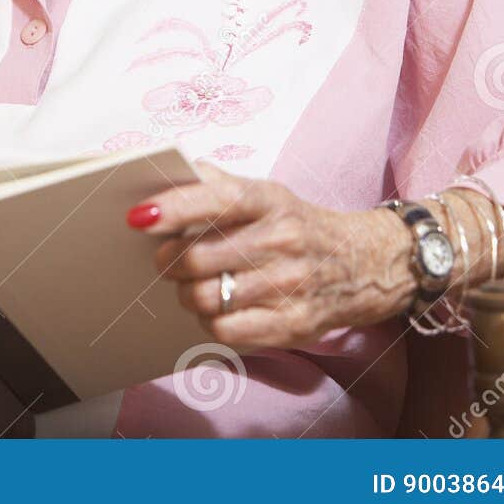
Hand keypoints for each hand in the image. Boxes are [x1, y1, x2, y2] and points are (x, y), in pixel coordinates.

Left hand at [130, 163, 415, 348]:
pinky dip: (210, 321)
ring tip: (192, 285)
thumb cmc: (298, 227)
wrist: (364, 264)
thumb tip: (170, 173)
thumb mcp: (268, 194)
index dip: (174, 207)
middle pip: (197, 259)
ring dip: (186, 294)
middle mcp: (281, 240)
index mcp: (270, 201)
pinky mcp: (292, 324)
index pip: (216, 199)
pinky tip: (218, 309)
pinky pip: (225, 329)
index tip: (139, 217)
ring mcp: (289, 284)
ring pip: (205, 297)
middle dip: (168, 263)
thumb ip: (219, 185)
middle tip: (167, 261)